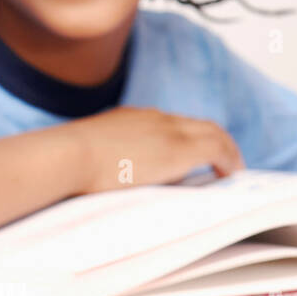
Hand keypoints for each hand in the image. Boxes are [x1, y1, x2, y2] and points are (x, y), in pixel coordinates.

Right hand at [68, 106, 244, 192]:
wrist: (66, 156)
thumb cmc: (65, 163)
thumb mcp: (85, 155)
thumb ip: (99, 159)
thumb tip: (101, 177)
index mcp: (128, 119)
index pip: (166, 124)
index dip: (182, 138)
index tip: (187, 157)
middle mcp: (152, 118)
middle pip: (194, 124)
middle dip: (211, 141)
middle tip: (222, 163)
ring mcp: (167, 130)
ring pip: (211, 131)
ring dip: (224, 149)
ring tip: (231, 170)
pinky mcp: (179, 148)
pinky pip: (217, 148)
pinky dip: (229, 158)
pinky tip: (232, 174)